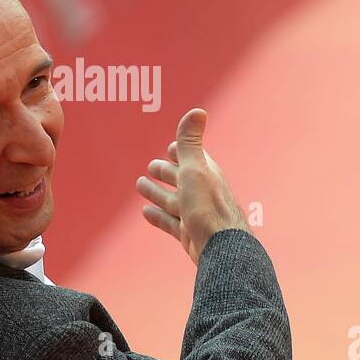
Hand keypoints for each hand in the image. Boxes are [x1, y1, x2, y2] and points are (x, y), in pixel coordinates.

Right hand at [135, 107, 250, 265]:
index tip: (169, 147)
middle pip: (180, 179)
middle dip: (165, 171)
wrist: (220, 249)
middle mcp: (202, 193)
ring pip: (171, 200)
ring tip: (139, 185)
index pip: (191, 158)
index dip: (179, 152)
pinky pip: (169, 222)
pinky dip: (157, 216)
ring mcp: (196, 215)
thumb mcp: (194, 169)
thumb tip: (197, 111)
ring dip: (156, 192)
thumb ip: (190, 142)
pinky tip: (145, 213)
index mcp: (206, 174)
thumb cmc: (208, 207)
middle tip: (150, 167)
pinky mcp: (189, 234)